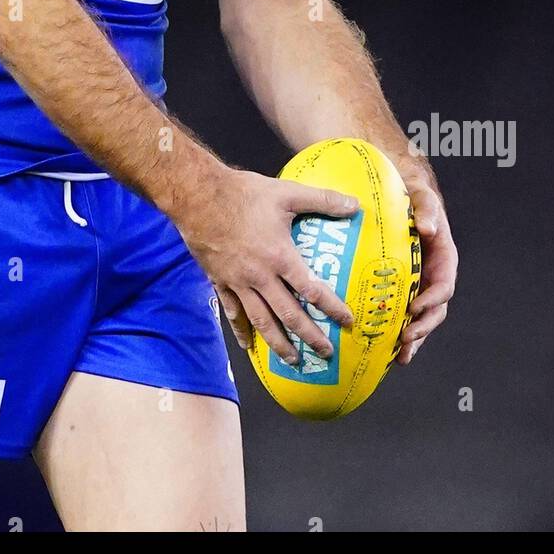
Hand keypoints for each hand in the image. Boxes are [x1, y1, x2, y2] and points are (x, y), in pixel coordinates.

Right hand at [171, 167, 359, 365]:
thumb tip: (355, 205)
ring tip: (294, 360)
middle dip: (310, 336)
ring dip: (279, 343)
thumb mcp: (286, 193)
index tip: (348, 322)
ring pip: (261, 321)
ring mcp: (239, 282)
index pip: (313, 290)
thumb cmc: (243, 194)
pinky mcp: (220, 281)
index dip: (333, 308)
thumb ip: (322, 200)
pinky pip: (232, 312)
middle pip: (289, 315)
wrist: (198, 196)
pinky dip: (241, 331)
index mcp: (281, 257)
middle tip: (326, 353)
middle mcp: (261, 277)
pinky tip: (248, 346)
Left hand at [393, 159, 457, 364]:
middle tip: (406, 341)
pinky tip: (382, 348)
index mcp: (443, 257)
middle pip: (434, 310)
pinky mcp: (400, 286)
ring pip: (420, 317)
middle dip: (422, 328)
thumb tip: (428, 227)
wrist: (398, 190)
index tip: (416, 309)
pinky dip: (395, 330)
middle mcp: (432, 274)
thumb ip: (426, 208)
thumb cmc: (412, 194)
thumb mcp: (421, 195)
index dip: (433, 300)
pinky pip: (401, 311)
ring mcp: (417, 283)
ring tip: (399, 357)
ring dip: (412, 338)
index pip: (444, 285)